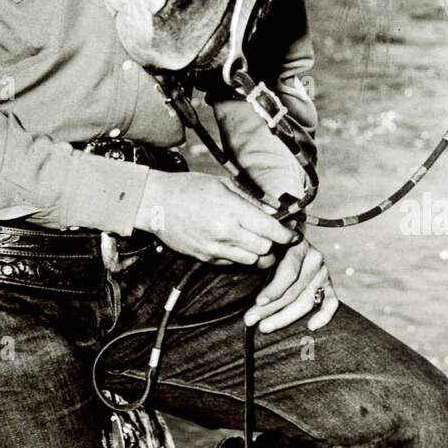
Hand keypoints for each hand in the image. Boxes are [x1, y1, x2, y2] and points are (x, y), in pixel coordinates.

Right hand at [135, 170, 292, 266]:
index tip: (292, 234)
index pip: (271, 230)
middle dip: (272, 243)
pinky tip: (235, 242)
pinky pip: (232, 262)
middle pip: (265, 249)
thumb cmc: (189, 188)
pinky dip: (239, 255)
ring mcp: (215, 248)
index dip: (286, 234)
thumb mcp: (224, 185)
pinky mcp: (205, 257)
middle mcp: (226, 232)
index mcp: (232, 210)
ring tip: (255, 239)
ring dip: (257, 252)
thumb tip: (275, 211)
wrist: (155, 203)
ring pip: (252, 260)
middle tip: (272, 234)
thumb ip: (251, 200)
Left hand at [242, 236, 337, 332]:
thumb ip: (260, 252)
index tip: (258, 302)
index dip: (273, 290)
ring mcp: (323, 273)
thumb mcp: (266, 241)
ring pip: (307, 301)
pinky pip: (331, 303)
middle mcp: (314, 259)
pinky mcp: (328, 285)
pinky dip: (324, 316)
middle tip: (251, 320)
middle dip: (271, 308)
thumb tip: (244, 265)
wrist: (290, 233)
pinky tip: (311, 326)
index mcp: (298, 245)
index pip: (288, 273)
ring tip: (265, 326)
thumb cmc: (271, 242)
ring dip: (286, 318)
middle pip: (294, 291)